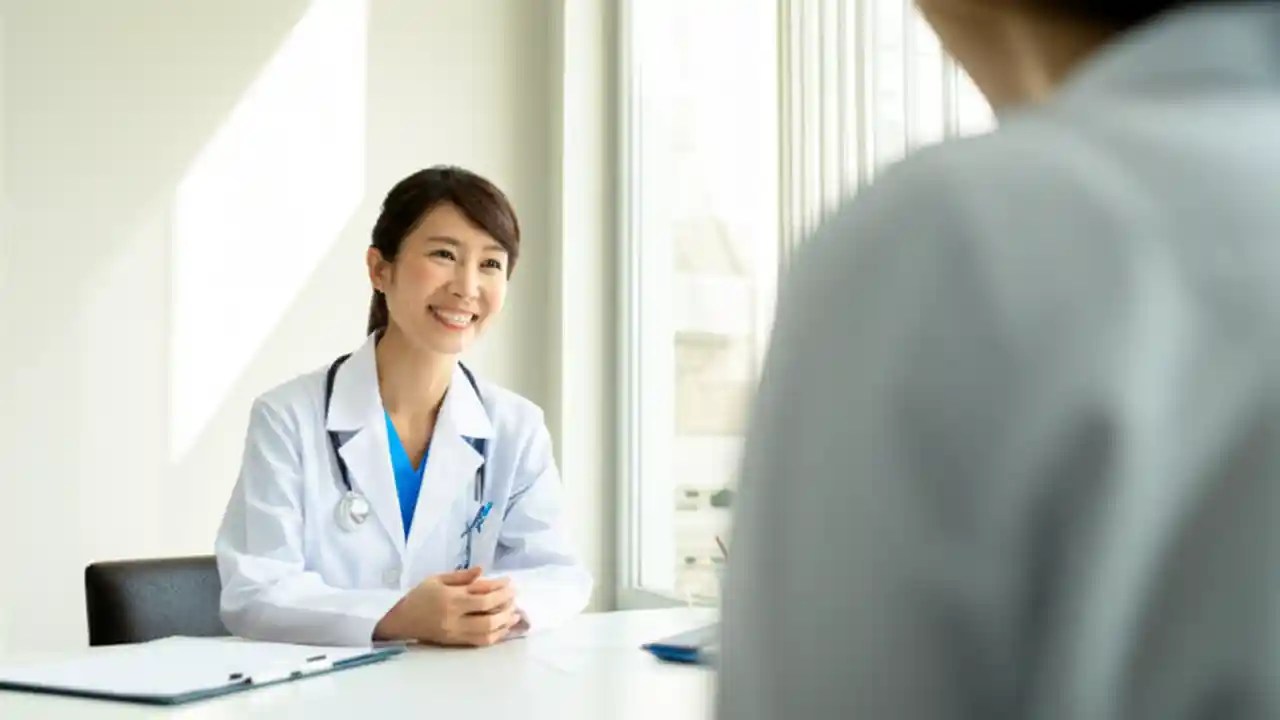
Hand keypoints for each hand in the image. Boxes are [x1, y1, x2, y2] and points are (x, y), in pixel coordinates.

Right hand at [373, 567, 520, 646]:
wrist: (401, 621)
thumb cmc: (419, 596)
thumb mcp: (437, 579)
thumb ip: (462, 576)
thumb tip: (483, 571)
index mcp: (450, 598)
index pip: (483, 595)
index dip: (500, 589)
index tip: (509, 581)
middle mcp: (455, 618)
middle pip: (489, 615)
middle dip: (506, 605)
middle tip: (515, 596)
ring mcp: (456, 633)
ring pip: (488, 632)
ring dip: (505, 622)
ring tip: (516, 613)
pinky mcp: (456, 643)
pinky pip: (481, 642)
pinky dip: (496, 635)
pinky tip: (505, 627)